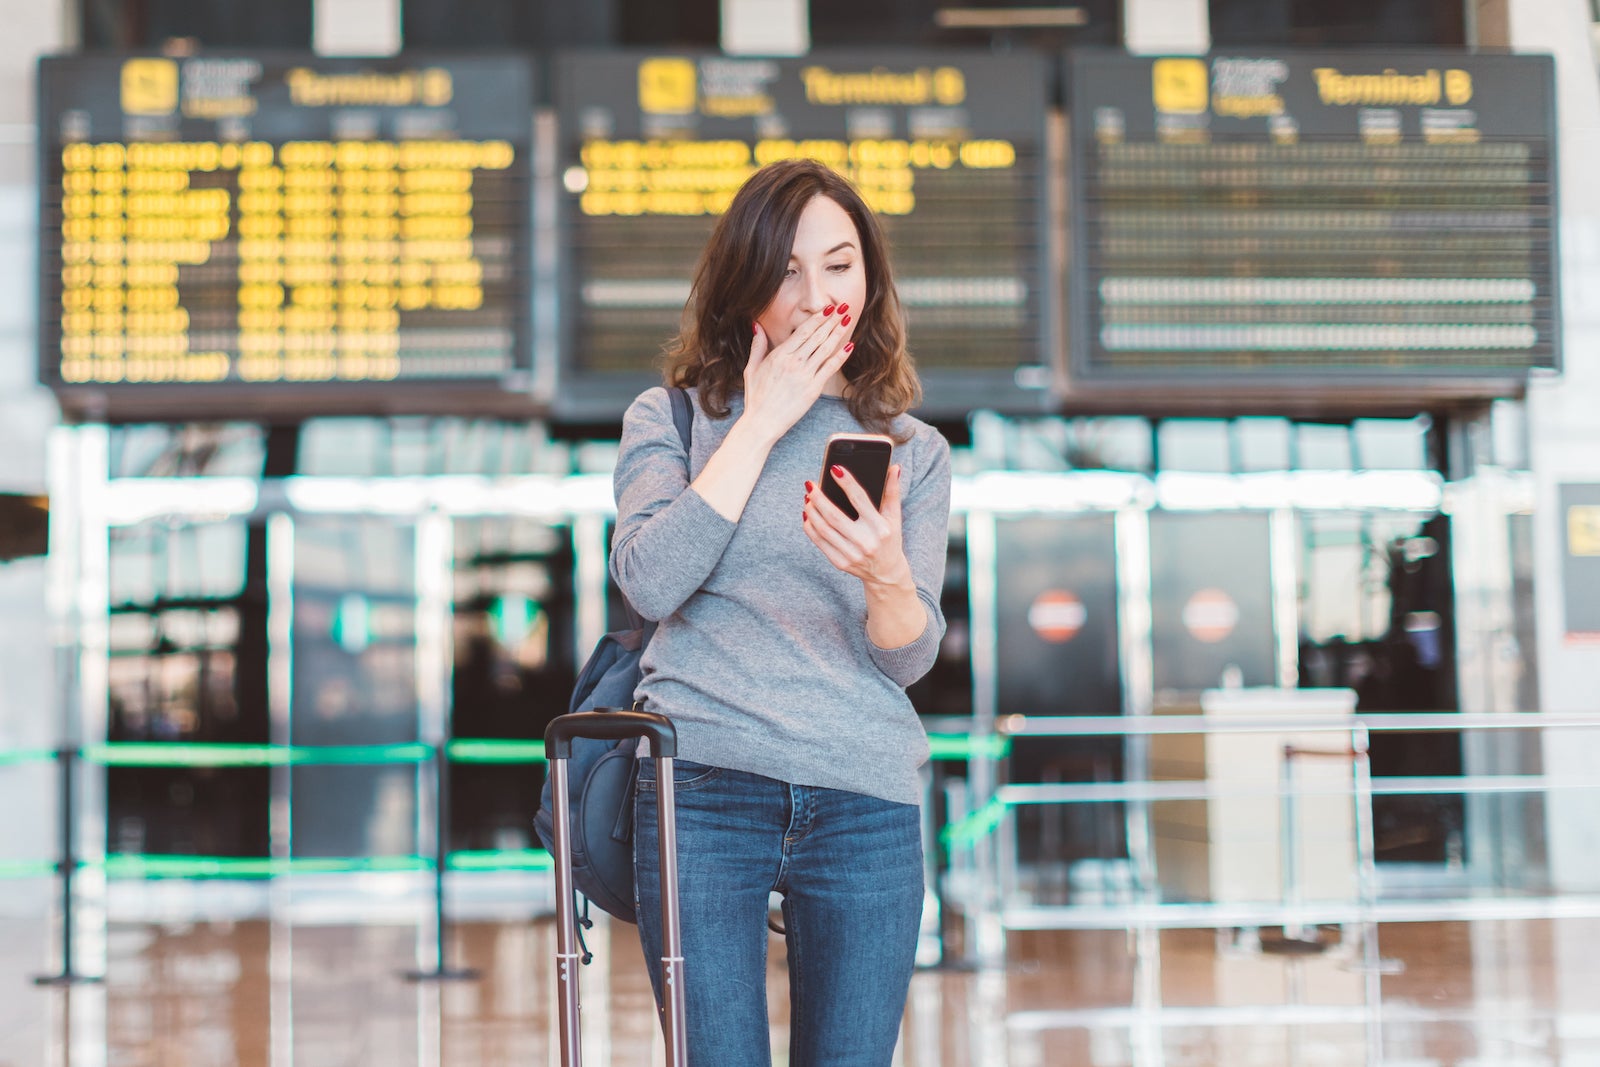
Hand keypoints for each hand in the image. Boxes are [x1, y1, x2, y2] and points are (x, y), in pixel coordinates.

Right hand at [742, 309, 853, 440]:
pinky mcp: (813, 389)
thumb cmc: (756, 397)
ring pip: (825, 349)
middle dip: (832, 320)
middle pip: (817, 336)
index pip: (803, 331)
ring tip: (848, 320)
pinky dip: (841, 356)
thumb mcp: (751, 368)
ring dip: (838, 333)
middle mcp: (793, 362)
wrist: (762, 422)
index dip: (818, 318)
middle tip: (843, 307)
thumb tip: (757, 325)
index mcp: (779, 355)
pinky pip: (830, 368)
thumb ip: (757, 346)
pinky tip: (849, 346)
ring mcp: (805, 375)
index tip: (828, 308)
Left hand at [803, 463, 912, 590]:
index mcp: (881, 528)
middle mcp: (866, 542)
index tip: (834, 469)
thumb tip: (894, 468)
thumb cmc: (889, 539)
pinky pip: (819, 542)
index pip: (860, 500)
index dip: (847, 483)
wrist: (886, 572)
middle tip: (810, 485)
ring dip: (812, 511)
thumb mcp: (894, 517)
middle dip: (819, 498)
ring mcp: (851, 554)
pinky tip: (807, 515)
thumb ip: (893, 492)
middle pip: (835, 516)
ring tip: (807, 497)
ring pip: (824, 529)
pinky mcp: (840, 563)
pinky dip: (810, 527)